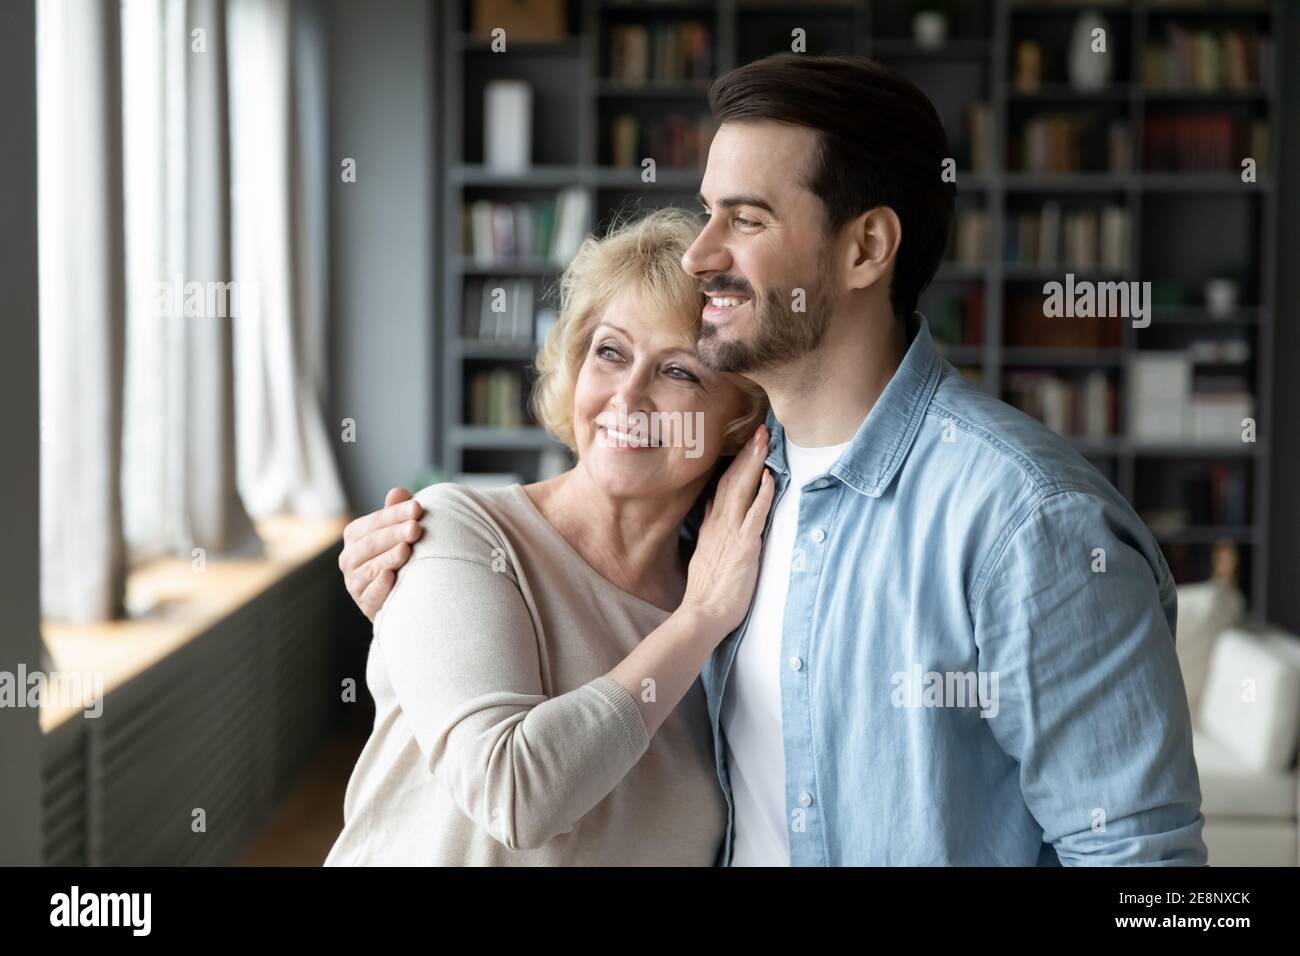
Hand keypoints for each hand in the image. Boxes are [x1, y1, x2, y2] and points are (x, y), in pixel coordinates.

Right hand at [340, 487, 423, 620]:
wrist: (396, 593)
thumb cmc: (396, 552)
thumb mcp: (397, 530)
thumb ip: (396, 511)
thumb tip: (398, 491)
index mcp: (355, 534)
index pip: (375, 521)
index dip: (396, 513)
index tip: (417, 507)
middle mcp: (349, 558)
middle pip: (372, 543)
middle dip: (395, 534)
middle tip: (416, 528)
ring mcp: (354, 582)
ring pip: (371, 568)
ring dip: (389, 558)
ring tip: (406, 549)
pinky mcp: (364, 603)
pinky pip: (371, 593)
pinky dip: (380, 585)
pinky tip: (392, 577)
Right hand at [681, 424, 774, 636]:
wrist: (702, 613)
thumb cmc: (706, 592)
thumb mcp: (703, 555)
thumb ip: (709, 532)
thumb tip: (711, 509)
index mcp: (711, 526)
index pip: (722, 486)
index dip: (735, 464)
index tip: (745, 445)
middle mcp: (719, 524)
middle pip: (732, 479)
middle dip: (746, 453)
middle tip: (759, 430)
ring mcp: (731, 532)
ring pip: (742, 489)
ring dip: (754, 463)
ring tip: (764, 440)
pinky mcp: (744, 546)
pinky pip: (755, 513)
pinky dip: (763, 493)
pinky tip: (770, 476)